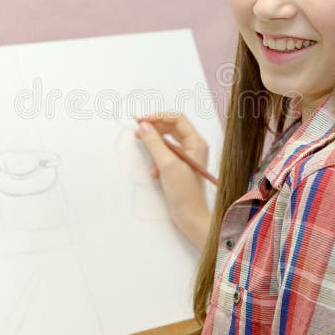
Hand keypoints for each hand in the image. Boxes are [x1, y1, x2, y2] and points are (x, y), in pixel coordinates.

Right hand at [135, 112, 211, 248]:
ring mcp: (187, 156)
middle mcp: (194, 146)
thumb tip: (143, 126)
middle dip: (154, 129)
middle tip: (137, 132)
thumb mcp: (166, 164)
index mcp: (196, 142)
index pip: (176, 118)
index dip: (158, 117)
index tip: (141, 121)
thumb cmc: (184, 192)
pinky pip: (166, 155)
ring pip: (167, 142)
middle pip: (171, 128)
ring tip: (146, 154)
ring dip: (155, 147)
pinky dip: (157, 160)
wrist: (191, 217)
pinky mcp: (180, 167)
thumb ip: (154, 143)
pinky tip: (154, 172)